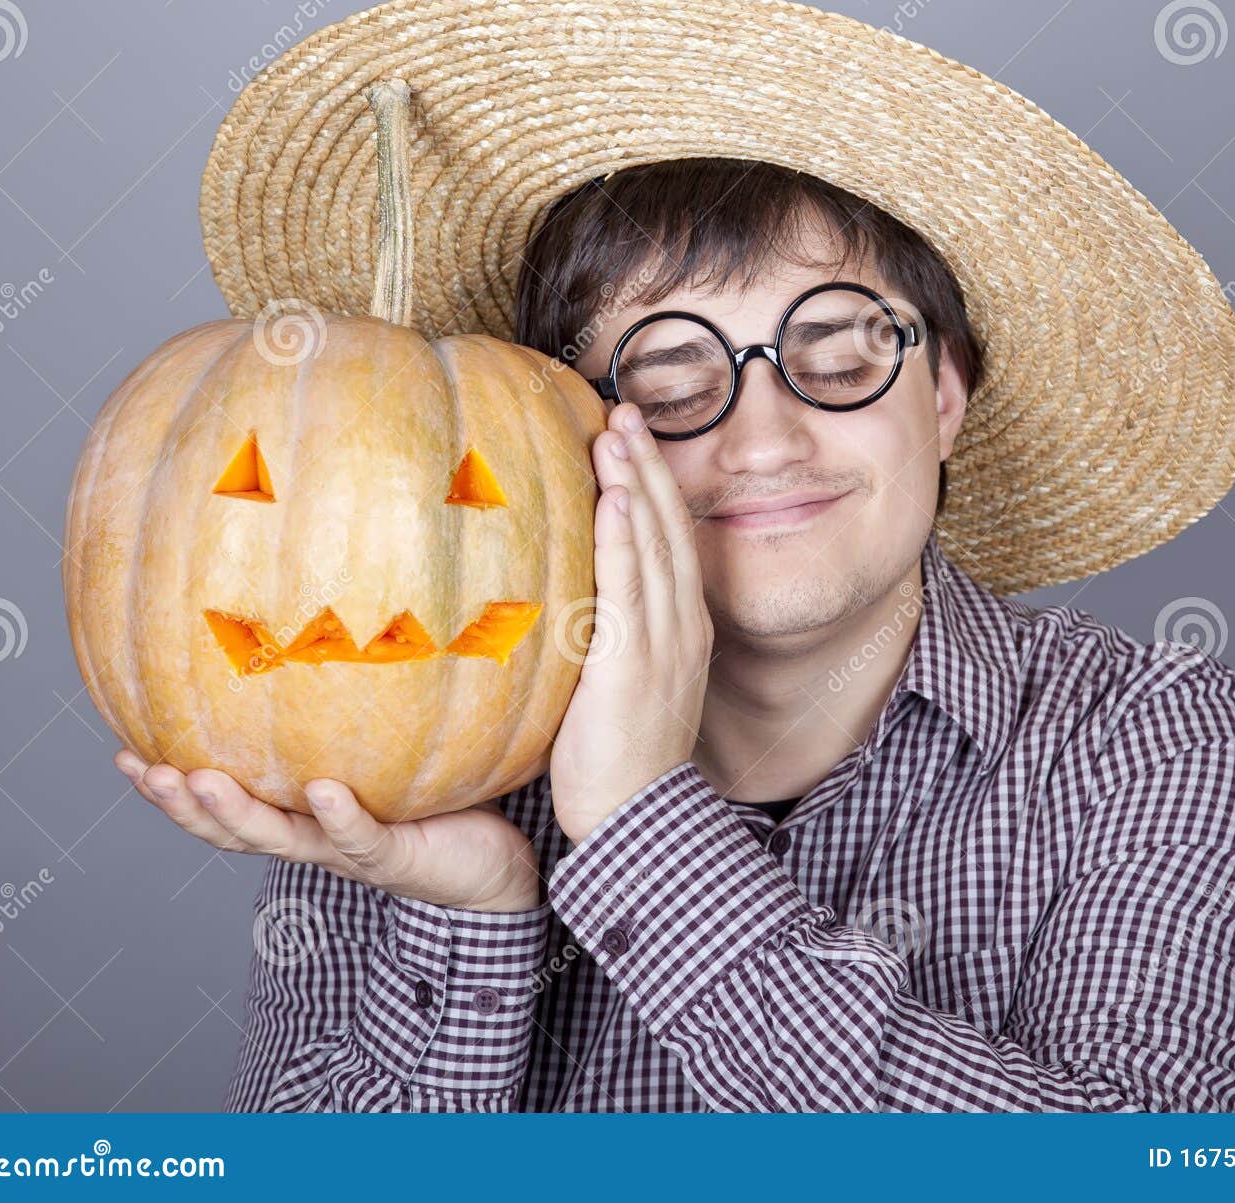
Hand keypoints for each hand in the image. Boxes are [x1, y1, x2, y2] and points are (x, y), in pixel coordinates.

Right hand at [114, 752, 539, 911]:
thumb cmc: (431, 800)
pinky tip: (322, 790)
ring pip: (280, 838)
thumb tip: (322, 626)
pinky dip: (338, 815)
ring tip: (204, 780)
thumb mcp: (380, 752)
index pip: (220, 799)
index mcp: (296, 811)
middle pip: (230, 827)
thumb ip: (346, 711)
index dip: (168, 786)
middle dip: (182, 801)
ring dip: (237, 813)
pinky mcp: (392, 856)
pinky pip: (359, 836)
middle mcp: (311, 834)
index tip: (120, 752)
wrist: (490, 866)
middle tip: (142, 770)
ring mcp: (347, 848)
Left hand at [548, 401, 713, 845]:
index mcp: (679, 629)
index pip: (670, 541)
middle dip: (649, 468)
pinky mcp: (634, 664)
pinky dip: (629, 541)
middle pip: (670, 530)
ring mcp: (663, 643)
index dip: (654, 487)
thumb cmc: (618, 760)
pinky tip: (620, 501)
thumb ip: (596, 638)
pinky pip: (633, 591)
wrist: (638, 820)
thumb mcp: (613, 686)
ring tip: (620, 433)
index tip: (630, 441)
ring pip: (656, 547)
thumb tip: (554, 602)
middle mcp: (680, 626)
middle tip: (628, 413)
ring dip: (639, 485)